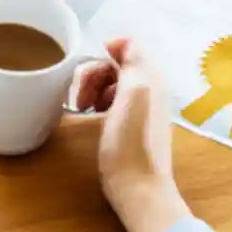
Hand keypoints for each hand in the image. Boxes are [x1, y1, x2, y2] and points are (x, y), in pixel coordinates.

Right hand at [76, 38, 190, 231]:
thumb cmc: (131, 145)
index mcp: (151, 80)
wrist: (137, 189)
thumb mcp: (133, 95)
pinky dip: (98, 102)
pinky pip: (112, 100)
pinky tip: (91, 116)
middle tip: (79, 98)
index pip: (130, 46)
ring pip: (112, 82)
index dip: (107, 50)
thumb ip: (133, 63)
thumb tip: (121, 41)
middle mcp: (150, 90)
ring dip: (92, 88)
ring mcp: (142, 109)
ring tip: (82, 107)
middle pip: (117, 64)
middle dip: (93, 73)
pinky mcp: (131, 125)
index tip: (85, 70)